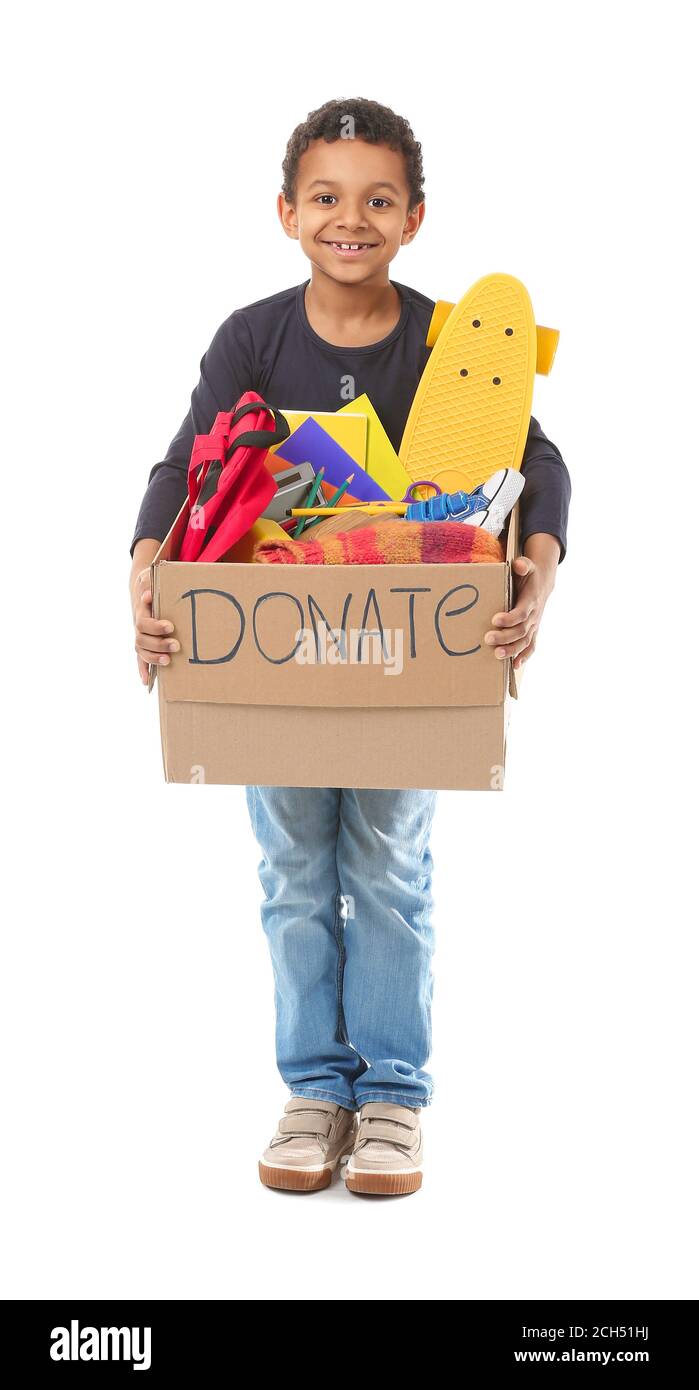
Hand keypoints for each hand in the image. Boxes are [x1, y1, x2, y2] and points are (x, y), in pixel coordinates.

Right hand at [132, 567, 178, 684]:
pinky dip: (143, 669)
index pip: (144, 621)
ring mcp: (140, 634)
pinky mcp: (144, 643)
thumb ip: (149, 583)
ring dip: (153, 657)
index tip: (170, 626)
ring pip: (141, 649)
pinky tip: (146, 682)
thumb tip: (148, 595)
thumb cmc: (153, 582)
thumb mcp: (151, 576)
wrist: (144, 588)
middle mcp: (139, 624)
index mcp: (141, 609)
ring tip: (168, 660)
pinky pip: (141, 658)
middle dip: (159, 643)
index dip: (155, 626)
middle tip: (176, 644)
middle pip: (142, 638)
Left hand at [485, 540, 557, 668]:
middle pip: (521, 630)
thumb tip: (519, 565)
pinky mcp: (532, 632)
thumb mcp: (528, 566)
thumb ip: (523, 565)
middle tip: (487, 639)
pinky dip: (523, 657)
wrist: (543, 583)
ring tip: (496, 655)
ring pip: (525, 642)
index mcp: (531, 600)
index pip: (522, 612)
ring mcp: (534, 626)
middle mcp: (534, 616)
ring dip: (512, 650)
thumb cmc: (529, 575)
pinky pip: (530, 647)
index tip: (495, 620)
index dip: (510, 618)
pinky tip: (513, 666)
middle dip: (505, 636)